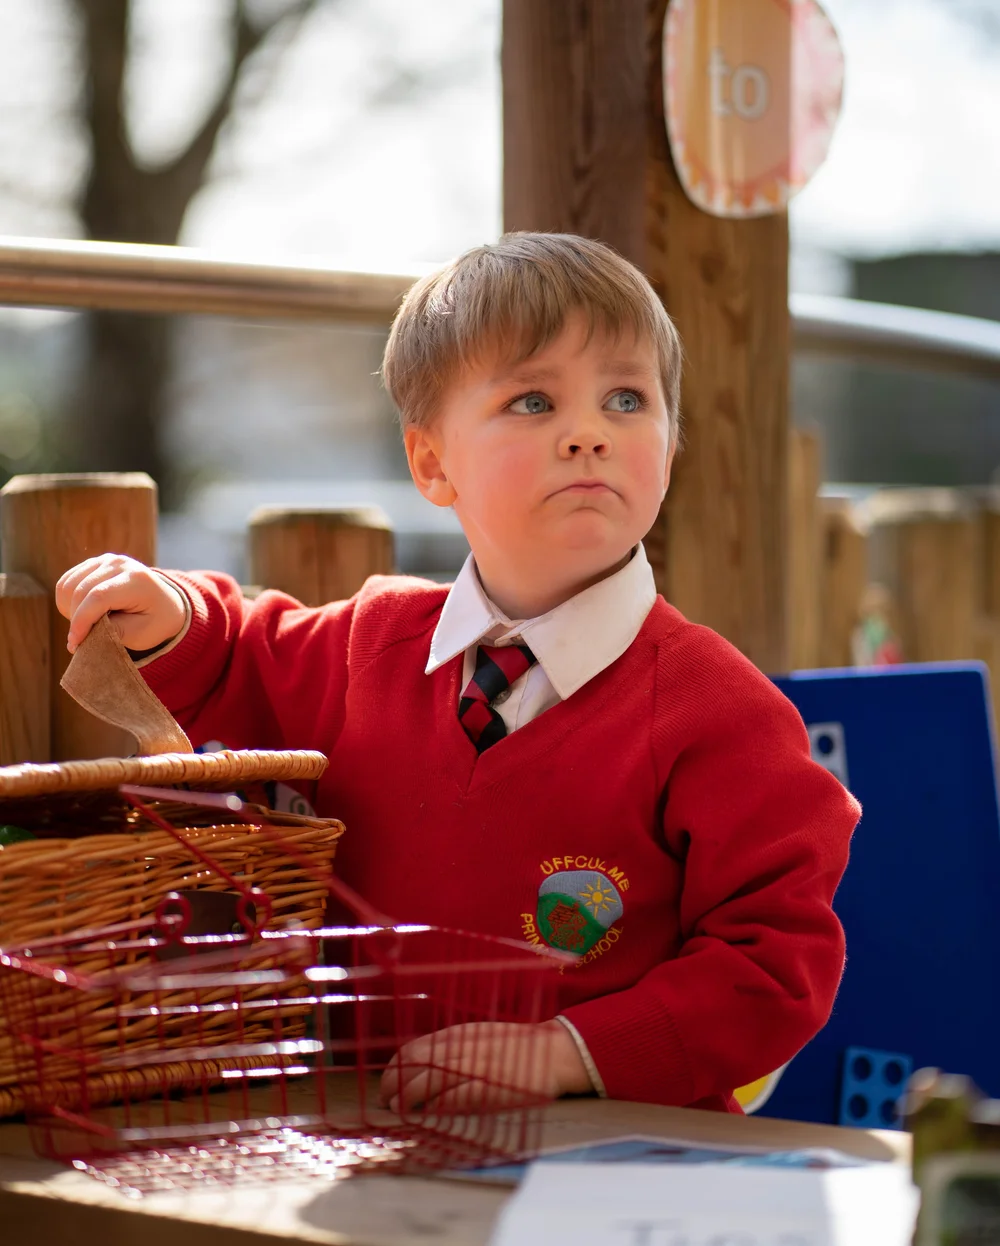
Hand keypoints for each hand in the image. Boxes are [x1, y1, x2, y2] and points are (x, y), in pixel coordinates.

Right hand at [56, 554, 186, 654]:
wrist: (165, 603)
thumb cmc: (155, 622)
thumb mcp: (141, 634)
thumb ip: (112, 631)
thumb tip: (80, 632)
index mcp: (137, 580)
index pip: (99, 597)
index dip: (81, 621)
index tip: (75, 644)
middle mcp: (120, 564)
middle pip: (79, 591)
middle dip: (75, 620)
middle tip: (84, 640)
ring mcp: (105, 560)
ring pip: (67, 586)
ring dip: (70, 610)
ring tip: (88, 625)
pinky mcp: (94, 563)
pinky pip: (66, 583)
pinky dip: (68, 602)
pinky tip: (85, 612)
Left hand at [378, 1019, 591, 1113]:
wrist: (552, 1052)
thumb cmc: (515, 1047)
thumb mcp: (479, 1036)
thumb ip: (453, 1046)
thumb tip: (420, 1061)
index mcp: (459, 1034)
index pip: (413, 1048)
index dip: (394, 1066)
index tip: (387, 1080)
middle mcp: (462, 1048)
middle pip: (415, 1064)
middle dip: (393, 1082)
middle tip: (385, 1098)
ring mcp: (474, 1067)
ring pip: (428, 1081)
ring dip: (407, 1096)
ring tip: (398, 1107)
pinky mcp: (487, 1088)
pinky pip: (453, 1097)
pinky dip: (435, 1106)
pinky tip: (426, 1113)